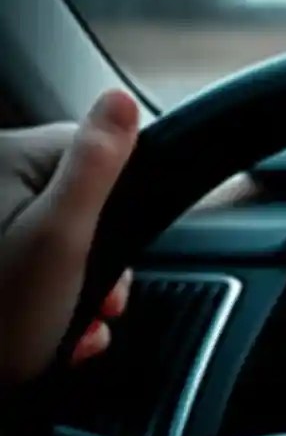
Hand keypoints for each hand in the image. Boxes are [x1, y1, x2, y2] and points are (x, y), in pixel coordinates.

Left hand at [0, 90, 138, 388]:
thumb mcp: (62, 240)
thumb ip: (97, 167)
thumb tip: (119, 101)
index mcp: (5, 160)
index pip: (98, 152)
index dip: (123, 206)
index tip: (118, 256)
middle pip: (82, 202)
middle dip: (102, 262)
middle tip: (96, 303)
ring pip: (61, 241)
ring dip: (82, 291)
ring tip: (72, 328)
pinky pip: (34, 266)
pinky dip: (50, 302)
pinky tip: (50, 334)